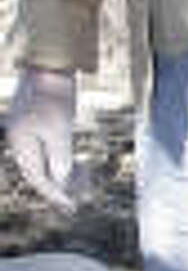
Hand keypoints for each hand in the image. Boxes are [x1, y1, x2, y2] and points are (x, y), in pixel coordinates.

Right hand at [5, 66, 76, 210]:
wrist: (51, 63)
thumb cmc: (55, 94)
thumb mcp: (60, 128)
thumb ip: (60, 157)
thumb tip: (60, 180)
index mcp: (21, 143)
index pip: (37, 178)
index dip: (55, 194)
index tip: (71, 206)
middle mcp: (21, 140)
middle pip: (39, 172)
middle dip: (60, 187)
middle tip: (77, 202)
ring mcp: (28, 131)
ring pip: (45, 161)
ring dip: (63, 174)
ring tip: (83, 184)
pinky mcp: (38, 124)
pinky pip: (49, 149)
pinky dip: (63, 159)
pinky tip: (77, 165)